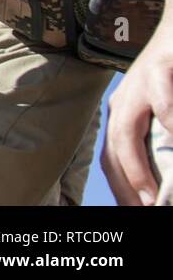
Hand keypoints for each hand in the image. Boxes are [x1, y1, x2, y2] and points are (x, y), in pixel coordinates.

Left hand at [102, 0, 172, 204]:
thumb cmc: (172, 77)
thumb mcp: (162, 108)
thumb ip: (158, 140)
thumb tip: (160, 181)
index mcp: (122, 115)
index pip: (112, 159)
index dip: (122, 189)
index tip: (134, 213)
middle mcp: (124, 101)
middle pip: (115, 149)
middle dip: (128, 185)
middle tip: (146, 210)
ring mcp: (139, 84)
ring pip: (128, 127)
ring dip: (139, 164)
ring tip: (154, 192)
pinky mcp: (159, 66)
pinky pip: (161, 95)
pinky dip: (168, 117)